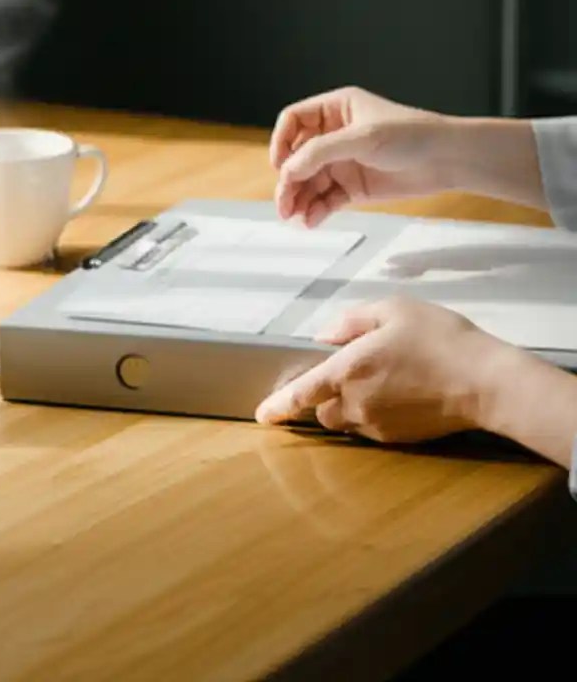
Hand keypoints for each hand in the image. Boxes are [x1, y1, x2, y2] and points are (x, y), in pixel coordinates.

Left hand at [255, 297, 513, 442]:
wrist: (486, 382)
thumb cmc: (441, 339)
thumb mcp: (395, 310)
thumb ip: (352, 321)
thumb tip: (325, 337)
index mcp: (348, 370)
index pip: (302, 393)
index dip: (279, 405)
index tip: (262, 415)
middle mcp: (356, 403)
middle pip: (322, 411)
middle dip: (326, 397)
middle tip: (352, 375)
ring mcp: (377, 425)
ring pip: (347, 422)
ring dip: (350, 407)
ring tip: (383, 384)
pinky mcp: (398, 439)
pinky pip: (372, 429)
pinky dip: (375, 415)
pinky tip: (402, 396)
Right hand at [271, 87, 452, 227]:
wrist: (449, 160)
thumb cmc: (412, 135)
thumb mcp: (362, 137)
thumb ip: (320, 152)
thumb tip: (287, 171)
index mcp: (335, 110)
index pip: (292, 121)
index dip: (281, 142)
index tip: (281, 165)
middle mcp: (334, 136)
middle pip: (296, 157)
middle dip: (288, 181)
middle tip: (284, 203)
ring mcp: (342, 162)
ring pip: (307, 182)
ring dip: (298, 200)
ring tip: (296, 217)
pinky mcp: (352, 187)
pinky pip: (324, 200)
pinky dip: (315, 211)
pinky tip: (312, 221)